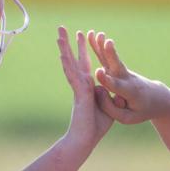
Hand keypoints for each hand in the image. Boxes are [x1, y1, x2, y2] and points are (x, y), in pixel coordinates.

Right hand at [56, 27, 113, 148]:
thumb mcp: (109, 108)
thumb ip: (110, 97)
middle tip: (65, 29)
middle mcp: (81, 85)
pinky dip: (68, 66)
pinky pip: (73, 78)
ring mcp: (79, 89)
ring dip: (65, 49)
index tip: (84, 37)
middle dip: (71, 44)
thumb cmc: (95, 128)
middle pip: (75, 60)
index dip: (85, 51)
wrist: (84, 141)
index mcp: (88, 87)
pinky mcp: (79, 95)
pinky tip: (63, 55)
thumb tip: (108, 88)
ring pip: (70, 65)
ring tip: (59, 34)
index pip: (86, 65)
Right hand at [87, 30, 166, 125]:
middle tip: (108, 42)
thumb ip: (111, 108)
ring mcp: (122, 72)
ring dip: (103, 46)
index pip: (117, 86)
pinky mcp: (117, 68)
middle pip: (118, 66)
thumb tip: (97, 90)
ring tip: (96, 34)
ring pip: (111, 58)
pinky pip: (107, 57)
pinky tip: (92, 35)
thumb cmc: (140, 110)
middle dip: (111, 55)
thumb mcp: (128, 118)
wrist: (156, 97)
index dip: (108, 80)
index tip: (98, 72)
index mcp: (130, 93)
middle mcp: (127, 79)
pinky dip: (100, 46)